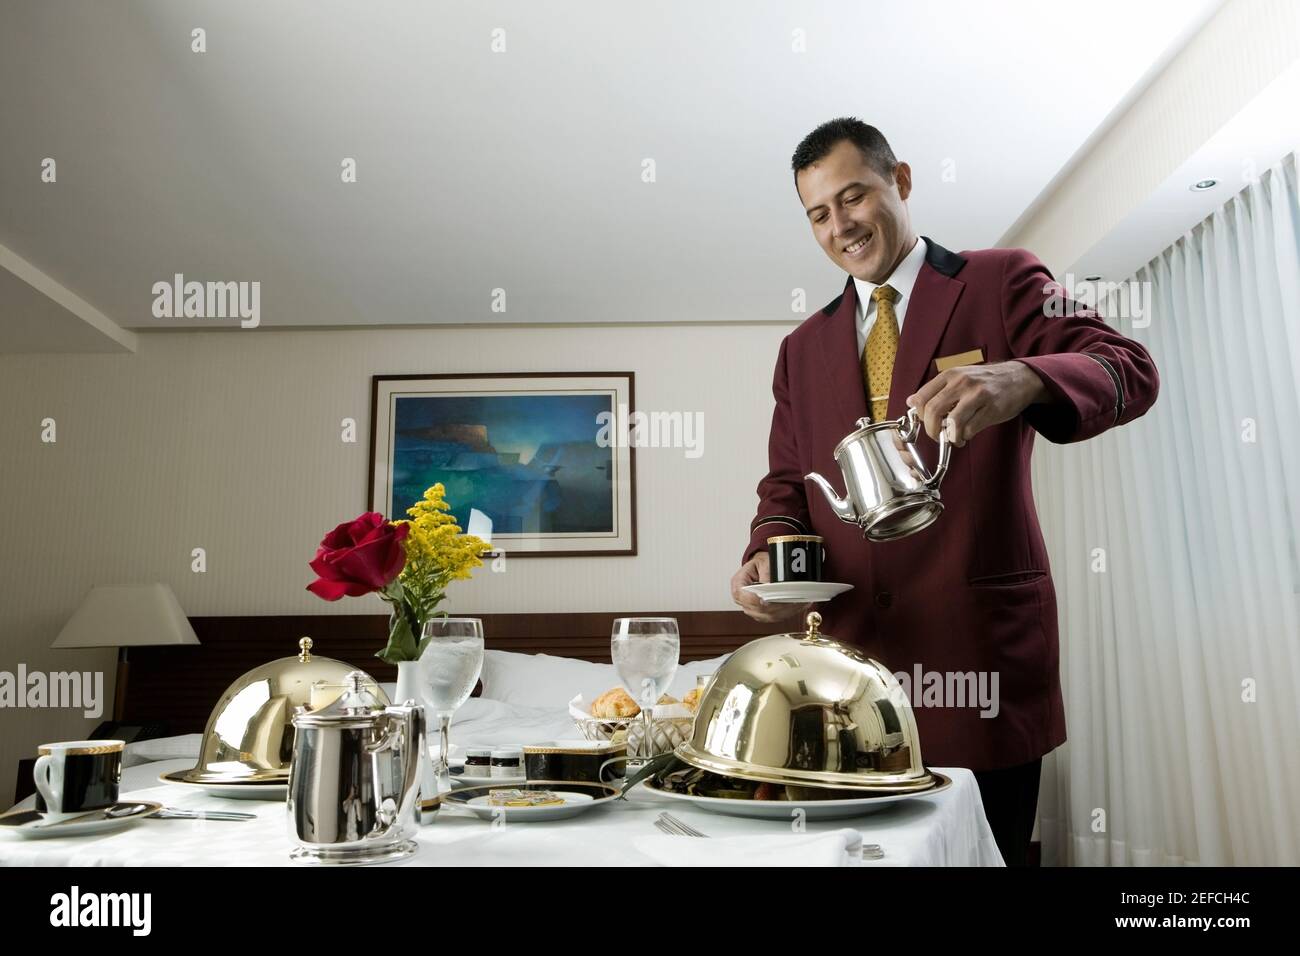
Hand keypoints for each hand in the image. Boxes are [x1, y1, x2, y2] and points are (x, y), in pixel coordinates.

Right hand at [730, 552, 812, 623]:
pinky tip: (798, 606)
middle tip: (793, 601)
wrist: (762, 567)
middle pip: (758, 610)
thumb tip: (770, 588)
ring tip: (799, 603)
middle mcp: (743, 600)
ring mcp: (752, 609)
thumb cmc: (761, 564)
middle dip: (777, 607)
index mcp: (739, 585)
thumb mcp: (763, 563)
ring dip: (785, 611)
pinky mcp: (762, 614)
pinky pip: (774, 618)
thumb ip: (766, 575)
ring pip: (768, 616)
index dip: (758, 601)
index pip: (746, 597)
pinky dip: (787, 613)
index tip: (770, 599)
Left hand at [905, 360, 1047, 446]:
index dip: (918, 415)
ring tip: (953, 438)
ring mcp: (977, 395)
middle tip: (936, 435)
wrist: (1020, 378)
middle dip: (930, 430)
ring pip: (951, 423)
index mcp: (951, 375)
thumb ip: (937, 389)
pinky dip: (964, 437)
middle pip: (933, 411)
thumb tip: (911, 402)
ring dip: (948, 436)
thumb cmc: (986, 381)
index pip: (922, 397)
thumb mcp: (960, 377)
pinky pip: (970, 429)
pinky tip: (966, 436)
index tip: (924, 421)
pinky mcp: (991, 409)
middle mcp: (962, 383)